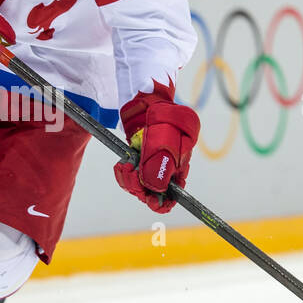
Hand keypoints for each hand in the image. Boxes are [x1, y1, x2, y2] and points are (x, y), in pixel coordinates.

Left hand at [113, 85, 198, 212]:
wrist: (147, 100)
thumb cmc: (162, 117)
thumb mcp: (163, 141)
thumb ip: (160, 166)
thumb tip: (156, 190)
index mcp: (180, 165)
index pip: (175, 195)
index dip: (161, 202)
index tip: (147, 198)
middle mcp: (167, 168)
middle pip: (154, 193)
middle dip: (140, 188)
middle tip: (130, 173)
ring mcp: (153, 164)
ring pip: (140, 186)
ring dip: (129, 180)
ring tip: (124, 165)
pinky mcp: (140, 160)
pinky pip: (131, 175)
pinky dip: (124, 172)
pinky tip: (122, 163)